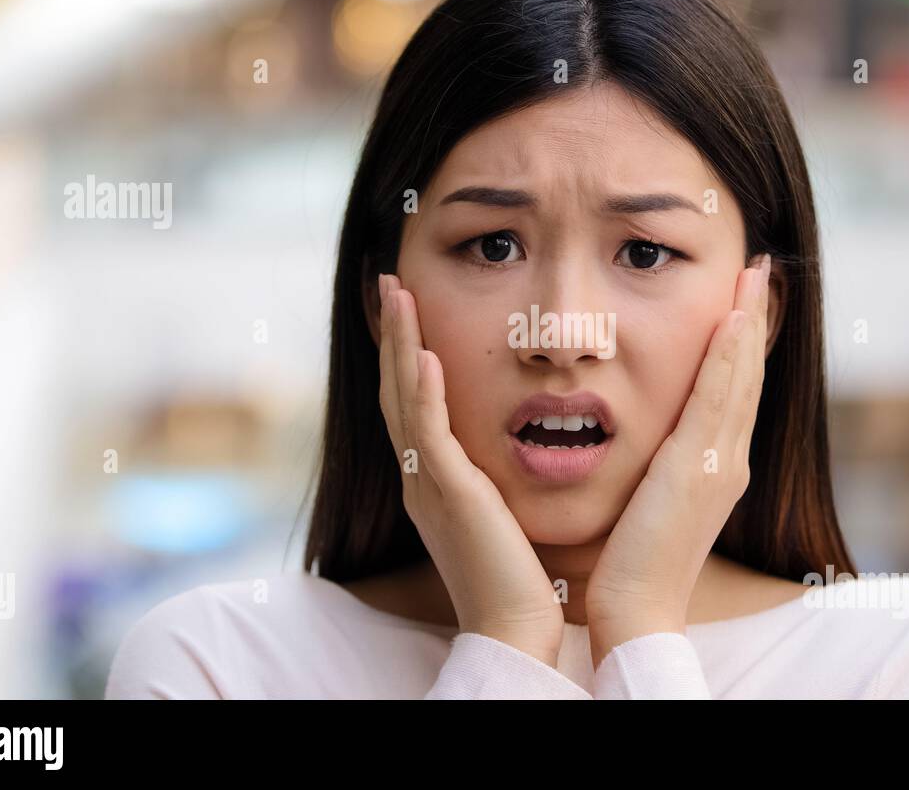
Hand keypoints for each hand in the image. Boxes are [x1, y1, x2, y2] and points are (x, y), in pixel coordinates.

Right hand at [377, 273, 565, 664]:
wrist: (515, 625)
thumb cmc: (517, 575)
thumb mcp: (498, 510)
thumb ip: (490, 475)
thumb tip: (501, 446)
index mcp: (434, 478)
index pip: (412, 402)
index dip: (406, 353)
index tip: (409, 307)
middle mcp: (421, 476)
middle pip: (396, 390)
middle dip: (393, 335)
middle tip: (390, 283)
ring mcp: (428, 484)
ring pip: (404, 400)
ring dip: (401, 344)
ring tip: (398, 293)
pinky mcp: (448, 496)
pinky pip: (429, 435)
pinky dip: (424, 392)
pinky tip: (429, 355)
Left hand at [585, 254, 771, 666]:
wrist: (635, 607)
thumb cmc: (630, 561)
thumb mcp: (649, 499)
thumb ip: (656, 464)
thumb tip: (646, 439)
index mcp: (717, 466)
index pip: (732, 390)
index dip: (741, 342)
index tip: (741, 297)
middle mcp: (730, 459)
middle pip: (747, 374)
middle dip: (754, 318)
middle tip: (760, 268)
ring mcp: (722, 462)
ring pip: (740, 376)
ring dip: (748, 321)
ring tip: (753, 273)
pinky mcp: (702, 466)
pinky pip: (718, 397)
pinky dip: (729, 354)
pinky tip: (732, 315)